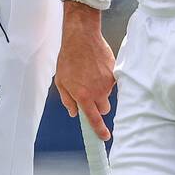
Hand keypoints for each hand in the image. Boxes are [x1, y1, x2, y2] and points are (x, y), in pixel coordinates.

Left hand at [54, 2, 114, 140]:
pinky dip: (105, 79)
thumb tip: (74, 113)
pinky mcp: (114, 73)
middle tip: (89, 95)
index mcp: (83, 96)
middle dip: (98, 106)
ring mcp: (108, 83)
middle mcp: (98, 92)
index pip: (94, 119)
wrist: (82, 38)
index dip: (100, 131)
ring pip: (108, 95)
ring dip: (100, 91)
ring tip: (90, 75)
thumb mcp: (61, 81)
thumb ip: (68, 100)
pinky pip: (112, 82)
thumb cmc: (69, 59)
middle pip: (103, 109)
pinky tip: (96, 68)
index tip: (104, 137)